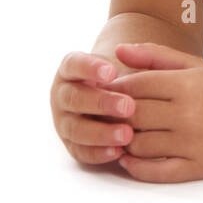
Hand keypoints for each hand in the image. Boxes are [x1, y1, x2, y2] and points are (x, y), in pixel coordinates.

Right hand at [50, 51, 136, 165]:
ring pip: (75, 128)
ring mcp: (65, 121)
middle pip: (73, 98)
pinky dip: (98, 152)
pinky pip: (81, 151)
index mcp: (72, 68)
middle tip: (128, 105)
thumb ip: (136, 53)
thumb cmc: (132, 76)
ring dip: (100, 133)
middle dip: (100, 103)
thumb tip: (122, 50)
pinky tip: (118, 152)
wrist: (128, 97)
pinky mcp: (74, 144)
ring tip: (127, 134)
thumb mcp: (139, 62)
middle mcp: (63, 94)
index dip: (89, 68)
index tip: (112, 71)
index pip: (74, 64)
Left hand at [99, 43, 202, 182]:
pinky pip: (154, 172)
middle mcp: (190, 114)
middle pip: (134, 116)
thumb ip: (155, 55)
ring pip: (139, 145)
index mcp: (188, 85)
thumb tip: (117, 50)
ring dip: (124, 141)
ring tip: (120, 134)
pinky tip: (129, 158)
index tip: (106, 92)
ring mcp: (194, 143)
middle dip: (115, 116)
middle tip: (106, 116)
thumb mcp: (193, 66)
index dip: (114, 89)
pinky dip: (135, 167)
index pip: (136, 86)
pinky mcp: (197, 167)